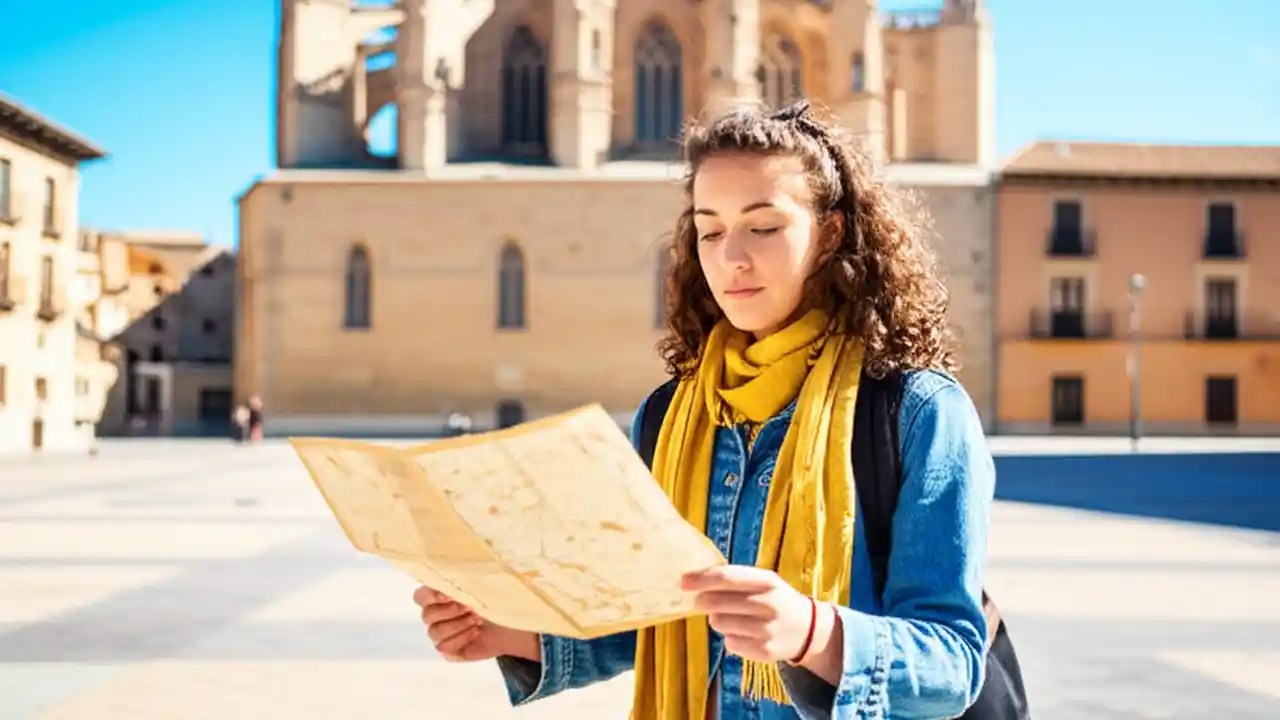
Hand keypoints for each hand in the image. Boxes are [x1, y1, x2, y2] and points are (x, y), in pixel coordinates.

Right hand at [412, 586, 540, 662]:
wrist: (512, 624)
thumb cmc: (495, 600)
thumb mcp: (483, 584)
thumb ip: (465, 578)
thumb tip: (459, 570)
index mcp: (438, 595)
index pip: (421, 596)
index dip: (432, 596)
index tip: (450, 596)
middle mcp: (435, 614)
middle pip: (427, 615)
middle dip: (451, 611)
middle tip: (471, 607)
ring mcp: (440, 633)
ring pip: (434, 632)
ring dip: (458, 625)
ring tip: (477, 619)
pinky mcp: (448, 650)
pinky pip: (444, 647)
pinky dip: (461, 638)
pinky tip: (475, 632)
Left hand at [682, 565, 816, 663]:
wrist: (807, 629)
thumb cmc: (775, 599)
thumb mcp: (764, 582)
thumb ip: (735, 579)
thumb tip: (694, 580)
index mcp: (767, 581)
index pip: (727, 577)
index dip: (701, 579)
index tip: (683, 581)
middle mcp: (768, 604)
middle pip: (717, 602)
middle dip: (701, 601)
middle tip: (698, 601)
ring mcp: (766, 630)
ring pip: (720, 623)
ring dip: (717, 619)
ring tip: (730, 617)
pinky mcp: (763, 651)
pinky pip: (729, 642)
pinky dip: (730, 637)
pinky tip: (744, 633)